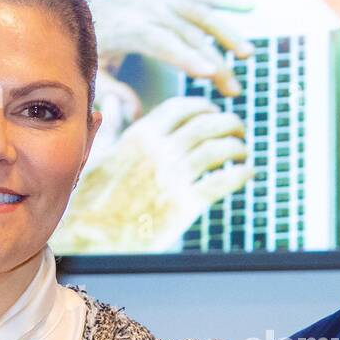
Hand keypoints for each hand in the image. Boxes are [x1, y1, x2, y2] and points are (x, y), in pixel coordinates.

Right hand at [52, 98, 251, 252]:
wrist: (92, 235)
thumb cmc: (92, 196)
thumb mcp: (96, 153)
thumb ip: (111, 126)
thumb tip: (111, 103)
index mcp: (142, 135)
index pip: (182, 108)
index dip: (203, 106)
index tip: (213, 111)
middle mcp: (161, 151)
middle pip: (206, 125)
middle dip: (227, 123)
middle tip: (238, 128)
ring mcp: (175, 176)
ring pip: (218, 150)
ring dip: (237, 147)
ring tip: (242, 151)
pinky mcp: (186, 204)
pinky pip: (223, 182)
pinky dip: (241, 174)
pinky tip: (248, 173)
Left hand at [88, 0, 254, 96]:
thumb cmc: (94, 42)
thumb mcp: (96, 68)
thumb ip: (115, 91)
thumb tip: (136, 113)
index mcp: (134, 27)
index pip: (166, 44)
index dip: (190, 58)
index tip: (213, 74)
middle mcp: (152, 8)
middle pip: (191, 36)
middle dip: (216, 62)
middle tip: (234, 90)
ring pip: (202, 14)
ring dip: (228, 33)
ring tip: (248, 54)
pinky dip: (226, 0)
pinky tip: (250, 6)